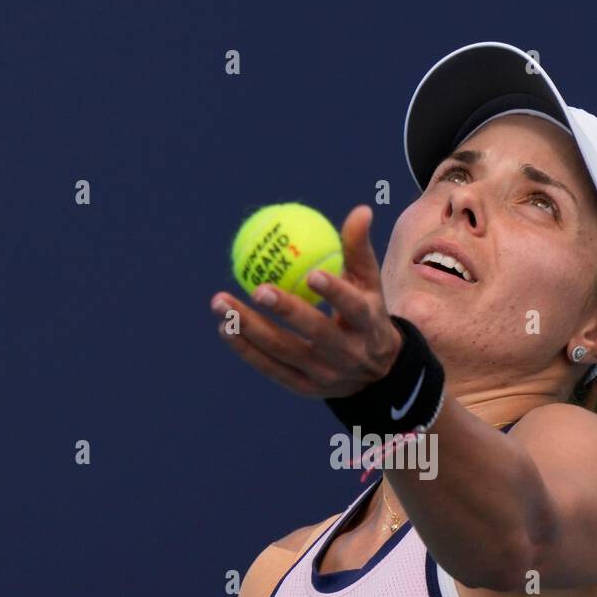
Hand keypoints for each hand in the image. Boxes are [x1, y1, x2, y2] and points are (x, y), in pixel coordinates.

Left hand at [211, 204, 401, 397]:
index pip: (352, 307)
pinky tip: (225, 328)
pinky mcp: (303, 387)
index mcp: (368, 324)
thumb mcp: (369, 285)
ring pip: (283, 351)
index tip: (312, 274)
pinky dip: (246, 349)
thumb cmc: (367, 315)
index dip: (334, 293)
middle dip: (287, 311)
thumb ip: (358, 249)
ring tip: (221, 303)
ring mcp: (324, 374)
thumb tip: (361, 210)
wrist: (376, 374)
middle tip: (258, 288)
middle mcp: (348, 353)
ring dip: (250, 327)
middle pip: (315, 332)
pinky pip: (270, 368)